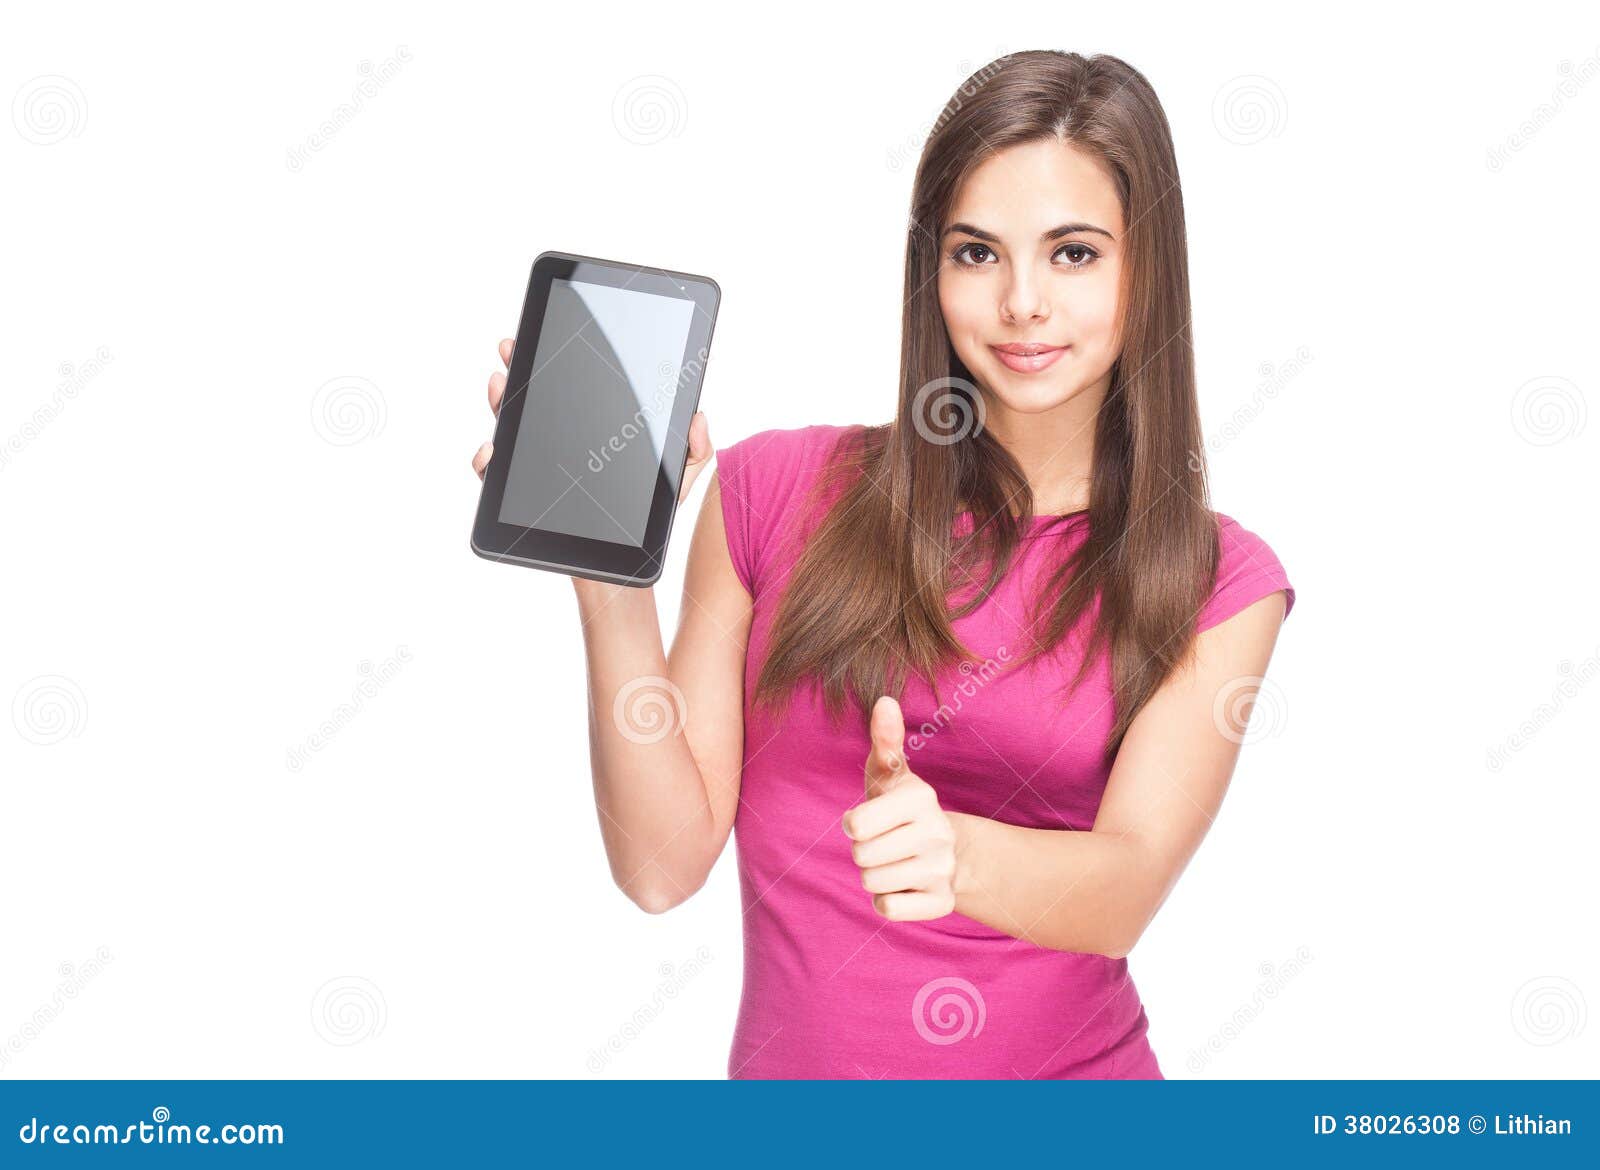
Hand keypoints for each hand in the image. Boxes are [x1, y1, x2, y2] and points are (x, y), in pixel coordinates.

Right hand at [471, 338, 713, 504]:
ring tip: (499, 386)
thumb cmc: (644, 523)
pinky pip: (495, 479)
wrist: (621, 570)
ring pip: (510, 429)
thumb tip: (698, 415)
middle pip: (532, 399)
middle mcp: (559, 443)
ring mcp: (538, 470)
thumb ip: (695, 449)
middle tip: (511, 348)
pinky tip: (491, 451)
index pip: (572, 386)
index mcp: (593, 429)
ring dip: (499, 405)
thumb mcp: (678, 482)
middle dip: (518, 369)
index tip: (551, 331)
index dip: (557, 357)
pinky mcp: (524, 500)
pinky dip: (487, 463)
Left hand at [841, 696, 958, 920]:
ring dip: (875, 875)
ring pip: (872, 883)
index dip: (855, 824)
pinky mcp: (942, 903)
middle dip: (865, 851)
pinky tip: (903, 884)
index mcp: (920, 798)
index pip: (857, 825)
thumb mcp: (891, 773)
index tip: (870, 820)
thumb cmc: (901, 806)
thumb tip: (883, 701)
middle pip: (862, 857)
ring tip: (895, 860)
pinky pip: (888, 909)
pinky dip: (887, 901)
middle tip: (885, 842)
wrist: (949, 850)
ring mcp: (942, 870)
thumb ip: (885, 739)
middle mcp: (936, 833)